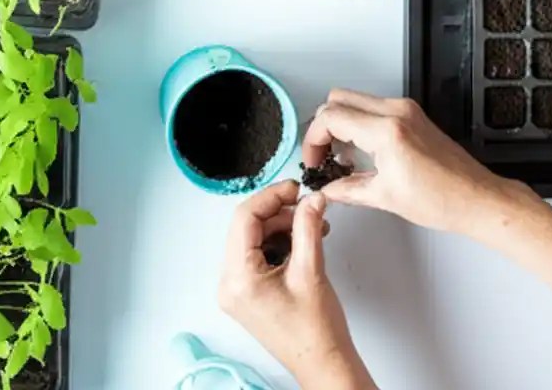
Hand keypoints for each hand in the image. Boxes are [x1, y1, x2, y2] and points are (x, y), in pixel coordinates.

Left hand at [218, 180, 373, 388]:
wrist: (323, 364)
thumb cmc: (317, 329)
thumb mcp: (312, 270)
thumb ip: (308, 227)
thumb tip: (312, 198)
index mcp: (238, 278)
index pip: (244, 219)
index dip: (270, 197)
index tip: (295, 188)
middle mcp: (228, 283)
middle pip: (246, 228)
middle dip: (278, 214)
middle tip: (309, 209)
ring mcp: (235, 290)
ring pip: (252, 241)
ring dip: (281, 229)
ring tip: (313, 229)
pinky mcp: (246, 294)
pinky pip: (256, 256)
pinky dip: (278, 245)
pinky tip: (302, 244)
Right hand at [304, 89, 535, 237]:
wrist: (477, 199)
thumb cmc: (443, 199)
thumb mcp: (385, 197)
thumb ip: (346, 190)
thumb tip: (326, 189)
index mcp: (387, 131)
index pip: (331, 118)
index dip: (313, 140)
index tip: (313, 160)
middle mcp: (396, 112)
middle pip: (338, 99)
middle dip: (322, 126)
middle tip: (322, 155)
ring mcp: (406, 110)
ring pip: (354, 100)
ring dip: (340, 123)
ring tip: (340, 156)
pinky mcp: (413, 115)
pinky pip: (373, 107)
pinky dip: (358, 123)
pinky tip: (361, 151)